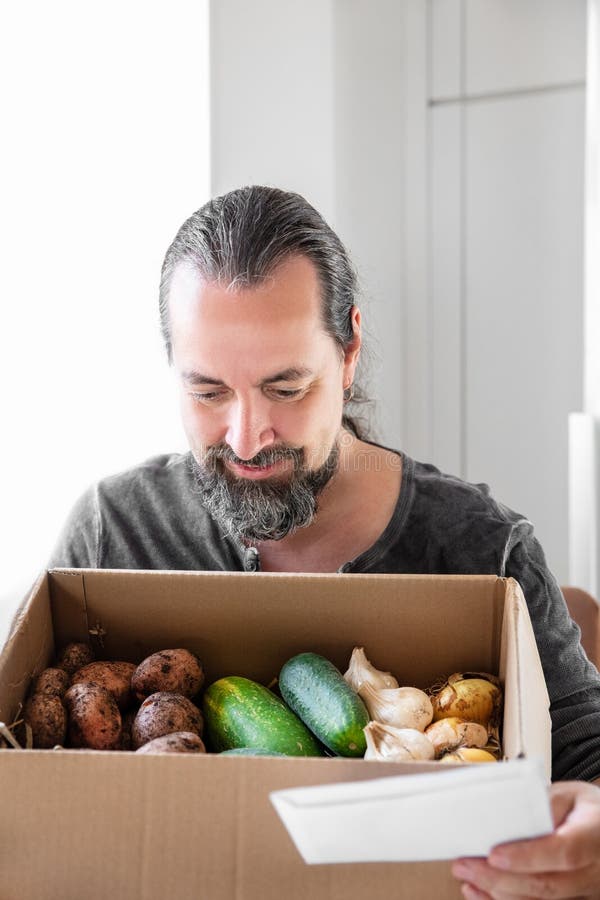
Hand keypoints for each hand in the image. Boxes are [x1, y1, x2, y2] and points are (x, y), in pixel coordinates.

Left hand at [451, 780, 599, 897]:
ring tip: (466, 878)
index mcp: (593, 837)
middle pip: (545, 884)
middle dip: (499, 878)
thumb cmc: (589, 812)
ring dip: (498, 894)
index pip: (563, 852)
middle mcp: (592, 872)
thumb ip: (545, 803)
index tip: (494, 854)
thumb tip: (509, 812)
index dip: (527, 857)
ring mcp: (585, 894)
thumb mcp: (572, 794)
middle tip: (464, 865)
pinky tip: (482, 895)